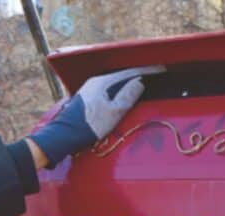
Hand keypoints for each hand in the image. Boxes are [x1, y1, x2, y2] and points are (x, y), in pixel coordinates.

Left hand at [27, 66, 163, 165]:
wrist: (64, 136)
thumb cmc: (89, 125)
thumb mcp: (114, 112)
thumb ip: (128, 95)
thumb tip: (140, 81)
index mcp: (103, 82)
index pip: (129, 73)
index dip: (147, 71)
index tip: (161, 69)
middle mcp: (95, 82)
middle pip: (122, 77)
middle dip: (138, 75)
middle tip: (155, 75)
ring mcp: (90, 90)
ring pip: (114, 84)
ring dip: (128, 84)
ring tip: (143, 84)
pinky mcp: (87, 99)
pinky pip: (108, 91)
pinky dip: (119, 92)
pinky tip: (123, 96)